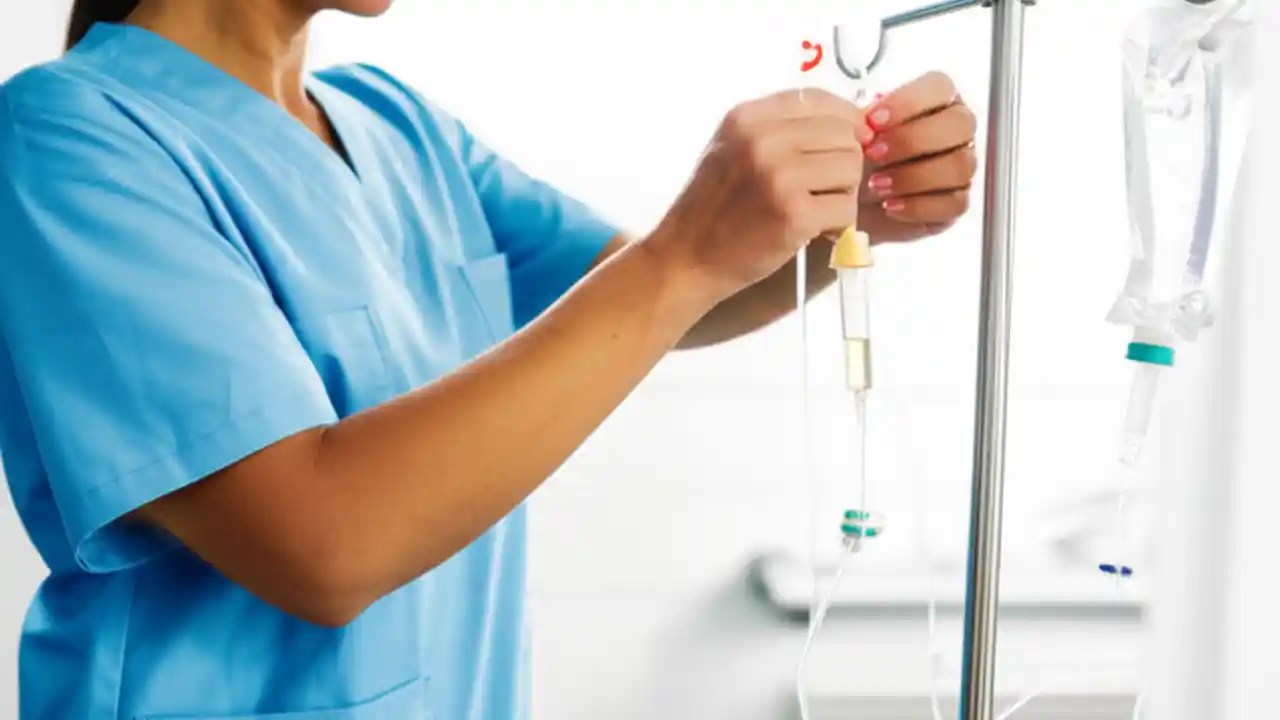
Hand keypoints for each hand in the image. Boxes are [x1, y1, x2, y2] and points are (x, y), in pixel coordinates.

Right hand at [645, 89, 871, 304]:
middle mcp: (763, 139)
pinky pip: (846, 208)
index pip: (818, 99)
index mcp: (747, 117)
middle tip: (823, 190)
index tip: (849, 142)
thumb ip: (777, 130)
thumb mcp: (731, 148)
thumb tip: (845, 122)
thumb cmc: (711, 209)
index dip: (845, 119)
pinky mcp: (794, 213)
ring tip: (817, 210)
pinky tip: (817, 231)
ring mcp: (779, 175)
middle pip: (843, 134)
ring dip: (843, 193)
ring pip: (851, 168)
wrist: (684, 259)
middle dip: (843, 164)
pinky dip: (840, 223)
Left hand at [859, 72, 978, 242]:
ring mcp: (963, 165)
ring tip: (875, 185)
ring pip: (959, 166)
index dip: (908, 102)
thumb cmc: (857, 154)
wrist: (851, 197)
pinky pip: (954, 203)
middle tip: (872, 154)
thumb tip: (866, 123)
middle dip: (911, 140)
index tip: (872, 121)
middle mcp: (958, 129)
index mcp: (937, 99)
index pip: (941, 86)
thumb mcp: (853, 132)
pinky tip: (890, 206)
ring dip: (913, 177)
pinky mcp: (957, 201)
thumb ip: (862, 120)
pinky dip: (919, 206)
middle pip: (959, 125)